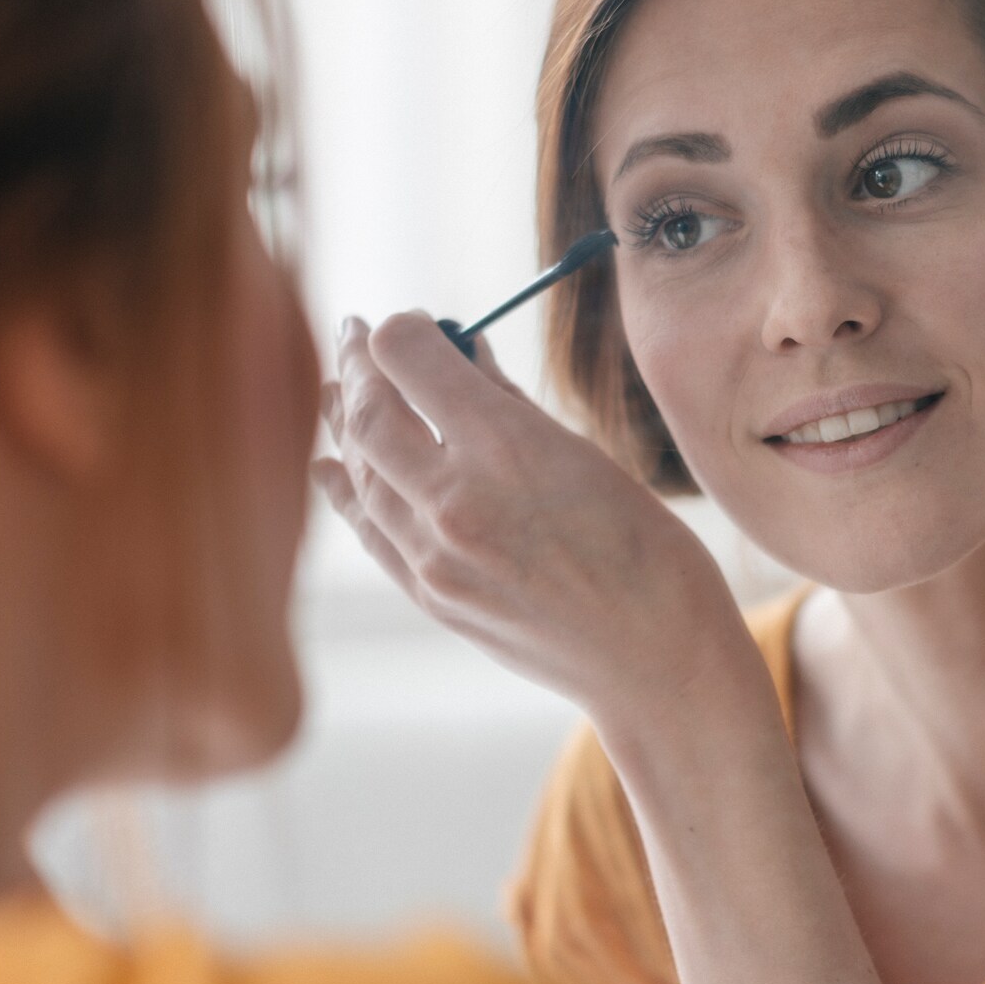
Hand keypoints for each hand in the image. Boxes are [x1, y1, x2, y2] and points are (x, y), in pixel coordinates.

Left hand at [314, 312, 759, 722]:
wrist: (655, 661)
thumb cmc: (648, 551)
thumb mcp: (587, 457)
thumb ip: (510, 403)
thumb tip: (464, 351)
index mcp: (506, 448)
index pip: (408, 357)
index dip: (403, 328)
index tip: (414, 322)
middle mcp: (455, 500)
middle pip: (368, 412)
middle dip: (358, 364)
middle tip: (356, 335)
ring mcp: (434, 558)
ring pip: (360, 472)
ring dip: (346, 423)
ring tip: (339, 390)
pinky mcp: (431, 599)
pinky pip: (369, 530)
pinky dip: (347, 490)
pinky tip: (329, 465)